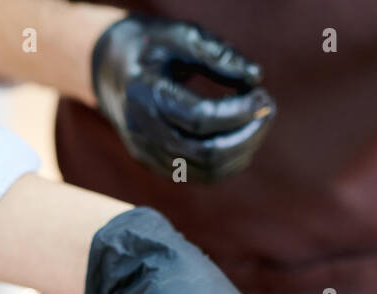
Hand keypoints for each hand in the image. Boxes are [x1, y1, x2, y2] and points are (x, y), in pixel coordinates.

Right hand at [92, 14, 274, 182]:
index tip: (263, 96)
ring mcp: (147, 152)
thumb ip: (216, 54)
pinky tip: (242, 138)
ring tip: (258, 122)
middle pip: (205, 153)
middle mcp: (142, 130)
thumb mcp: (179, 35)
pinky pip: (199, 176)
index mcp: (144, 94)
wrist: (108, 70)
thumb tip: (256, 77)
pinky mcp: (155, 164)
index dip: (238, 112)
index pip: (199, 118)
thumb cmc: (149, 46)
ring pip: (206, 171)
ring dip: (242, 150)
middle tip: (267, 110)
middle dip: (246, 135)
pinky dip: (228, 162)